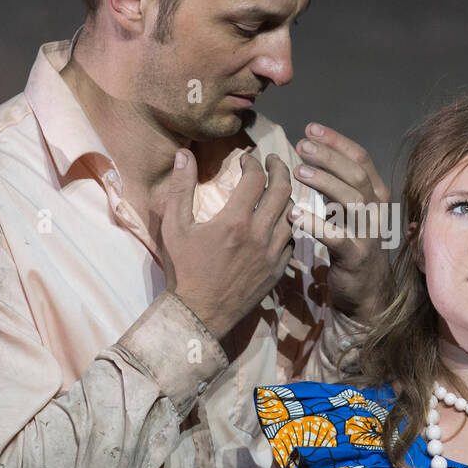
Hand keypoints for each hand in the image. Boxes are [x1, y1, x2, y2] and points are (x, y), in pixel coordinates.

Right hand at [161, 148, 295, 340]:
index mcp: (235, 221)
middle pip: (283, 191)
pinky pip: (291, 240)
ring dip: (287, 196)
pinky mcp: (277, 270)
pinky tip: (278, 220)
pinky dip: (288, 224)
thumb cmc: (183, 270)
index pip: (256, 179)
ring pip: (293, 215)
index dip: (253, 163)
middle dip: (279, 169)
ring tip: (277, 188)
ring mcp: (272, 254)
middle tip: (272, 161)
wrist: (199, 314)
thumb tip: (183, 154)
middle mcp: (259, 235)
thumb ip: (180, 188)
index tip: (247, 159)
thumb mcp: (174, 227)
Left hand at [289, 123, 390, 319]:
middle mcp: (376, 210)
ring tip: (298, 172)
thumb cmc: (351, 244)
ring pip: (352, 200)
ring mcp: (368, 233)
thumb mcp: (347, 210)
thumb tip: (310, 153)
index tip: (310, 129)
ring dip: (325, 183)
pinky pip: (338, 238)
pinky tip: (295, 215)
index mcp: (375, 194)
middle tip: (300, 146)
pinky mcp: (356, 257)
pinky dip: (317, 225)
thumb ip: (335, 185)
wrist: (366, 292)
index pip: (360, 158)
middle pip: (356, 175)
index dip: (336, 141)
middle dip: (329, 157)